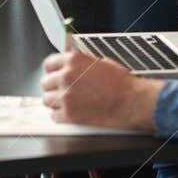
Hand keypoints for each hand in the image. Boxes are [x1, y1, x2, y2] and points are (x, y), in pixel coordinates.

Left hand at [40, 51, 157, 130]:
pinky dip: (60, 117)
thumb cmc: (122, 84)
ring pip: (47, 100)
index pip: (48, 64)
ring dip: (55, 102)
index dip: (52, 71)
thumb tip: (74, 66)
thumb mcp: (101, 63)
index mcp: (73, 60)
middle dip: (54, 87)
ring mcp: (66, 96)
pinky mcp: (70, 114)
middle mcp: (66, 76)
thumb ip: (81, 64)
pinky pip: (54, 116)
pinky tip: (70, 114)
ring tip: (67, 103)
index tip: (53, 75)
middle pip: (45, 83)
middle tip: (63, 91)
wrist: (132, 102)